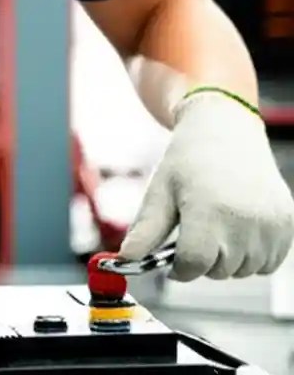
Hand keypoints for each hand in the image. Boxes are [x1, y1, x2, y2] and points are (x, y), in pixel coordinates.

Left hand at [120, 91, 293, 280]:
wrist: (227, 132)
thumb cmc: (189, 160)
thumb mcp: (160, 192)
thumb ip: (146, 231)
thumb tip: (126, 259)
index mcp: (209, 211)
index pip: (194, 265)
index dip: (178, 269)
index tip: (172, 262)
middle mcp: (245, 220)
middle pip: (219, 271)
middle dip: (201, 261)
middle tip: (194, 233)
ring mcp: (270, 224)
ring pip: (244, 271)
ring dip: (227, 261)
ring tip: (216, 227)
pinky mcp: (287, 224)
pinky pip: (269, 263)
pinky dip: (252, 257)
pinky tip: (238, 231)